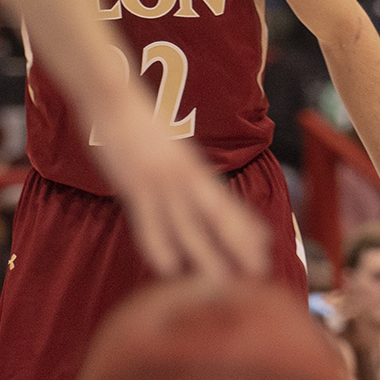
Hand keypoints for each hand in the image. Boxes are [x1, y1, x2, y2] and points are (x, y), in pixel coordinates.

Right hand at [87, 103, 269, 277]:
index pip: (226, 201)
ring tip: (221, 282)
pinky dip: (159, 246)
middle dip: (238, 246)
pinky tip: (169, 269)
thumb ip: (182, 169)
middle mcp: (184, 176)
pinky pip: (150, 222)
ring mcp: (161, 182)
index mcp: (194, 168)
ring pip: (189, 225)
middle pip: (217, 217)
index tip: (266, 245)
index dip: (245, 224)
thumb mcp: (169, 147)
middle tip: (257, 273)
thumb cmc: (138, 123)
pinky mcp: (135, 185)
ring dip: (206, 256)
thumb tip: (193, 183)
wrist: (113, 96)